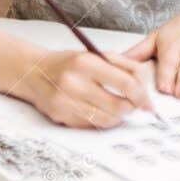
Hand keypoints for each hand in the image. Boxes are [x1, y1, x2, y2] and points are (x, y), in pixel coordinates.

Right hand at [23, 49, 154, 128]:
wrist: (32, 71)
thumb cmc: (67, 63)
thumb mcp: (95, 54)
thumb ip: (124, 66)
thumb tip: (146, 87)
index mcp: (85, 62)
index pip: (126, 84)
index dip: (142, 95)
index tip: (147, 101)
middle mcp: (73, 82)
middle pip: (119, 107)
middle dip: (131, 108)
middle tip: (132, 105)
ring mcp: (65, 101)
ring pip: (108, 120)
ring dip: (118, 116)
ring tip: (116, 107)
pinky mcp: (61, 116)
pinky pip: (93, 125)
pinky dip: (101, 120)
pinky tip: (98, 110)